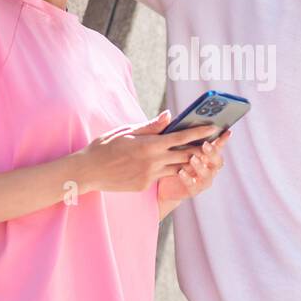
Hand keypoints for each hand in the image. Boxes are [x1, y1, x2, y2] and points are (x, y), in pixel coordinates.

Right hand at [77, 110, 215, 193]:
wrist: (88, 172)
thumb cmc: (104, 147)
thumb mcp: (126, 131)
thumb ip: (150, 126)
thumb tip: (169, 115)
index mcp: (149, 145)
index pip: (181, 137)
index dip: (199, 132)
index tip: (213, 128)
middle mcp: (153, 161)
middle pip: (185, 155)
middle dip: (200, 149)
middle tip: (213, 143)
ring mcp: (150, 176)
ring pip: (177, 168)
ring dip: (188, 161)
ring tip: (198, 154)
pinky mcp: (145, 185)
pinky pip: (162, 176)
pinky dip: (169, 169)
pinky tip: (173, 165)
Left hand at [158, 130, 230, 202]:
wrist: (156, 181)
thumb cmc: (162, 156)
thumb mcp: (163, 141)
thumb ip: (168, 129)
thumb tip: (166, 113)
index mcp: (205, 151)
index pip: (217, 143)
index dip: (223, 138)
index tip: (227, 131)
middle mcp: (207, 165)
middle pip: (216, 159)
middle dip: (212, 151)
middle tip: (205, 144)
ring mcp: (201, 178)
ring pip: (208, 173)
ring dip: (201, 166)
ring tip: (192, 158)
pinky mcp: (191, 190)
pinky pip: (192, 186)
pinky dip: (188, 178)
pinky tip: (180, 172)